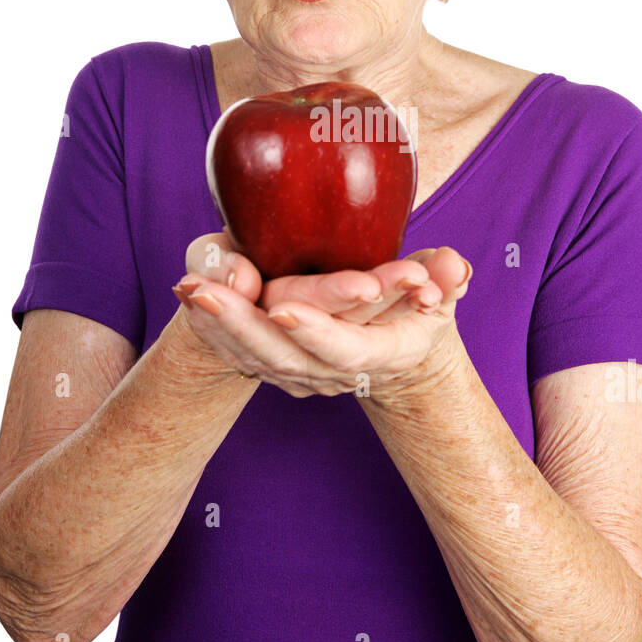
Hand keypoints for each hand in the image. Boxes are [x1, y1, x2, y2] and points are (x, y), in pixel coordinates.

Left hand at [172, 233, 472, 397]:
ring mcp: (298, 373)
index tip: (283, 307)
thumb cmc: (420, 311)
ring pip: (250, 355)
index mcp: (376, 355)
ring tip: (188, 285)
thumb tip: (454, 267)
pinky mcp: (273, 363)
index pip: (344, 350)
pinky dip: (208, 323)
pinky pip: (235, 348)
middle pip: (280, 356)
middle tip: (203, 289)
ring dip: (216, 321)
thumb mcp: (441, 292)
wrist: (398, 353)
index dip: (316, 331)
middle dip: (241, 322)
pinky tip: (187, 290)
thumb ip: (448, 278)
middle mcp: (330, 373)